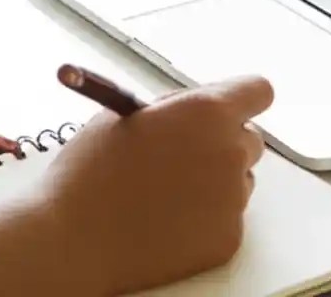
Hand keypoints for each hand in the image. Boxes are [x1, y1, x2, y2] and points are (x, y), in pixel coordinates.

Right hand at [36, 76, 273, 295]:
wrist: (73, 239)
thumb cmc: (89, 171)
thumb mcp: (126, 115)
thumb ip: (173, 108)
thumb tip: (195, 109)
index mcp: (207, 111)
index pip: (258, 91)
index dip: (242, 99)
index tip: (228, 110)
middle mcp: (231, 151)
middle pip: (251, 139)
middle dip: (224, 143)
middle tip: (183, 157)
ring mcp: (233, 199)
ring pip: (239, 181)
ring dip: (215, 182)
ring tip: (164, 195)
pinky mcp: (228, 238)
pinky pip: (226, 219)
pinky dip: (205, 220)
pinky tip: (165, 222)